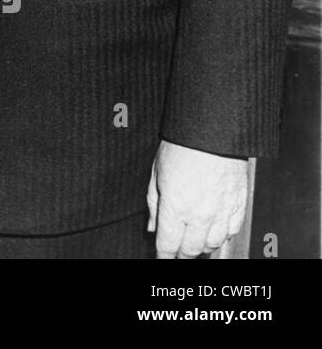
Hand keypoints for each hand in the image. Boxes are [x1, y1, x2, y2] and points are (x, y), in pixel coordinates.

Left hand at [147, 140, 248, 257]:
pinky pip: (232, 232)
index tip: (162, 258)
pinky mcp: (239, 206)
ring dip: (202, 247)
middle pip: (191, 249)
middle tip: (176, 251)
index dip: (164, 256)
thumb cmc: (181, 148)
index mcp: (176, 207)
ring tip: (194, 242)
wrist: (213, 133)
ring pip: (213, 244)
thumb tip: (152, 227)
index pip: (168, 245)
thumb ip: (153, 204)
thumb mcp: (156, 173)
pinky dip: (222, 236)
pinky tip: (214, 231)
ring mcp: (222, 212)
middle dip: (182, 253)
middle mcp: (200, 215)